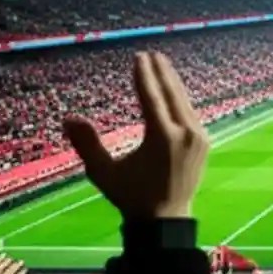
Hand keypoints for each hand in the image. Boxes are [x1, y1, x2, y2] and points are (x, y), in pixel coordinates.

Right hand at [63, 52, 208, 219]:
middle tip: (152, 54)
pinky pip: (191, 114)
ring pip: (185, 103)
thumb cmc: (130, 196)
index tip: (139, 57)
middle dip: (161, 73)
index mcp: (162, 137)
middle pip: (172, 94)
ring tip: (163, 66)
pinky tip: (175, 92)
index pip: (152, 98)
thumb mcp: (103, 172)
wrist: (166, 219)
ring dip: (173, 84)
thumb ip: (87, 144)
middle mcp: (185, 134)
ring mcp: (198, 138)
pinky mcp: (204, 143)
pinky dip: (181, 100)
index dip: (144, 75)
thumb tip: (68, 118)